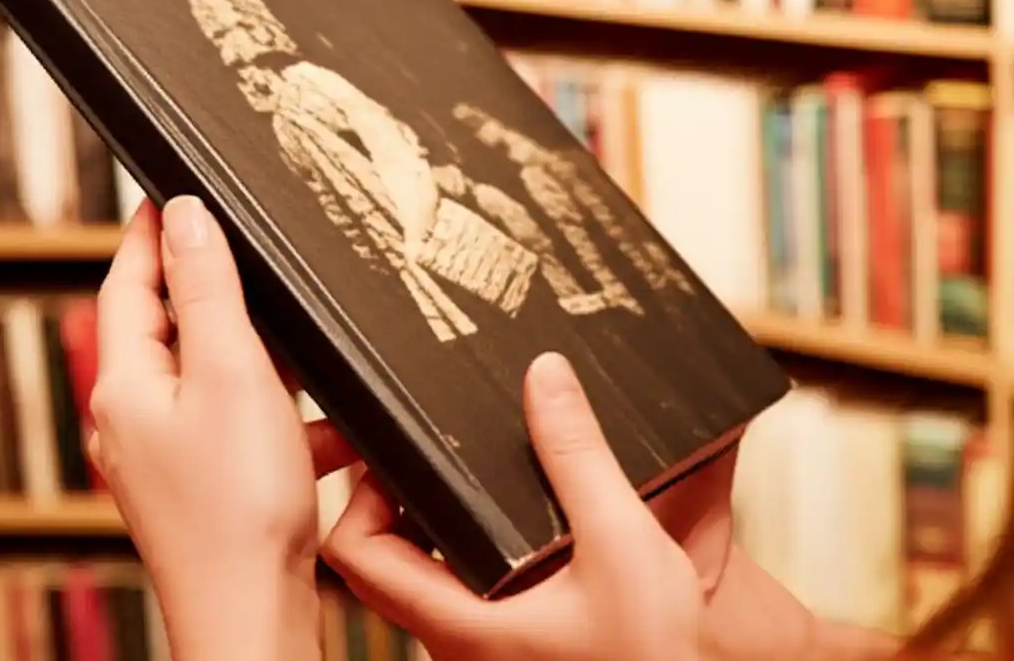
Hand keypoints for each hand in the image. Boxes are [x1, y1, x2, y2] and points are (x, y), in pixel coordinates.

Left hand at [86, 197, 354, 660]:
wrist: (251, 619)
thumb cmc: (238, 510)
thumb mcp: (232, 373)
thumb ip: (208, 289)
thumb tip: (184, 216)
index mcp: (125, 385)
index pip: (126, 283)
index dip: (147, 232)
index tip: (165, 190)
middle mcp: (132, 422)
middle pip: (166, 331)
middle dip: (209, 291)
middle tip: (242, 250)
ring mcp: (165, 461)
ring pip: (210, 382)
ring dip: (256, 360)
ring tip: (302, 342)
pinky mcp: (201, 493)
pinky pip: (238, 432)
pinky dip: (280, 419)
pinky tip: (330, 429)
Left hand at [321, 353, 901, 660]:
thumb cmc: (658, 657)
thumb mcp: (623, 543)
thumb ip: (579, 458)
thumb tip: (545, 379)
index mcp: (459, 625)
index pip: (354, 555)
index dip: (361, 491)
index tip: (394, 449)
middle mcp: (456, 646)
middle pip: (383, 561)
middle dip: (400, 497)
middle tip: (433, 450)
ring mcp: (483, 653)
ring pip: (425, 580)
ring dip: (438, 524)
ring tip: (468, 473)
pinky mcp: (514, 652)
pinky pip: (467, 595)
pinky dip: (473, 551)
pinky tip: (516, 522)